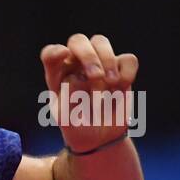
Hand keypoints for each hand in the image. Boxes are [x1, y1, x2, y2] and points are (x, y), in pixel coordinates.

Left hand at [40, 33, 139, 149]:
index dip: (55, 52)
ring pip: (101, 42)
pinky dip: (126, 71)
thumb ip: (67, 98)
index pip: (50, 55)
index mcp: (57, 74)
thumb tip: (79, 77)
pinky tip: (121, 86)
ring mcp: (99, 64)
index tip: (63, 55)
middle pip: (78, 41)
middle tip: (96, 76)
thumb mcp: (66, 118)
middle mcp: (76, 64)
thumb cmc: (77, 126)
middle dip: (88, 55)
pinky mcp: (120, 70)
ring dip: (107, 60)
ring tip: (110, 82)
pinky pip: (128, 59)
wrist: (99, 138)